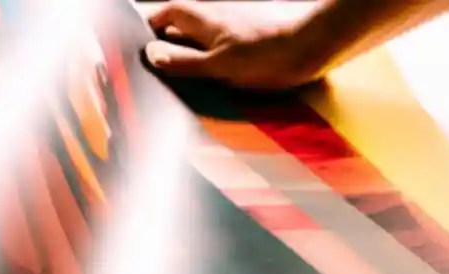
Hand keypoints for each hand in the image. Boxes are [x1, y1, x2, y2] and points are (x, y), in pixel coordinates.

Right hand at [144, 1, 329, 89]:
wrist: (315, 45)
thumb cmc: (266, 54)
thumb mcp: (219, 65)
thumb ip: (184, 61)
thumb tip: (151, 55)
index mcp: (200, 18)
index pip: (162, 14)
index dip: (146, 27)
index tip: (134, 49)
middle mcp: (213, 17)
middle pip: (178, 28)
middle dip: (164, 45)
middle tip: (151, 73)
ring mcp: (232, 27)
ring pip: (199, 40)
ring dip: (187, 56)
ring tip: (179, 83)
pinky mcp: (249, 40)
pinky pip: (218, 49)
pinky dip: (209, 62)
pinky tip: (213, 82)